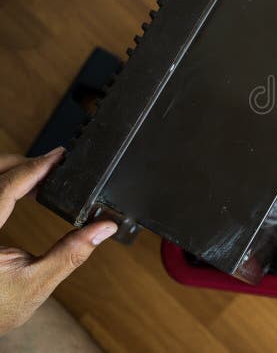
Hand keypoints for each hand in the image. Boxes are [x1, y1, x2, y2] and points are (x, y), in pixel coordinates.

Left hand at [0, 148, 117, 334]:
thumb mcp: (36, 284)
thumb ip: (70, 252)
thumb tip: (104, 228)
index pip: (6, 186)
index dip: (36, 167)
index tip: (59, 156)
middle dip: (23, 164)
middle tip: (55, 167)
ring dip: (13, 174)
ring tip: (44, 180)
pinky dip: (5, 187)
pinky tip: (23, 194)